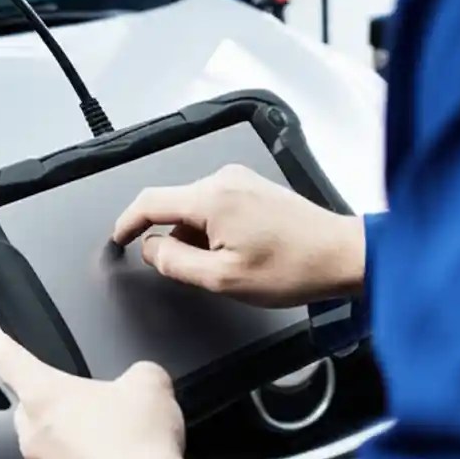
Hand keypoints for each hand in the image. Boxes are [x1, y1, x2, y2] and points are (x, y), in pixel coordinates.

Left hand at [0, 331, 183, 458]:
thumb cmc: (137, 447)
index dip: (1, 343)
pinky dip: (80, 454)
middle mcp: (34, 431)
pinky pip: (61, 458)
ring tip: (111, 433)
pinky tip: (112, 454)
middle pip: (31, 402)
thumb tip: (139, 379)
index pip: (9, 359)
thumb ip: (137, 371)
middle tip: (91, 400)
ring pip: (48, 436)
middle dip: (58, 398)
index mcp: (45, 394)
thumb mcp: (150, 384)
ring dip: (71, 430)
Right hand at [112, 164, 364, 307]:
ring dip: (197, 237)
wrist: (341, 255)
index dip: (127, 222)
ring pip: (195, 207)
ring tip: (231, 266)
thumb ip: (175, 263)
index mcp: (211, 198)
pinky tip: (240, 252)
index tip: (118, 239)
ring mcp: (241, 179)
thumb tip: (152, 250)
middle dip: (173, 239)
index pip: (149, 201)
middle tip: (198, 272)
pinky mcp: (254, 186)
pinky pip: (216, 205)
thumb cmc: (293, 268)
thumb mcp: (222, 279)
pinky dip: (214, 229)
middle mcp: (223, 179)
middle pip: (174, 206)